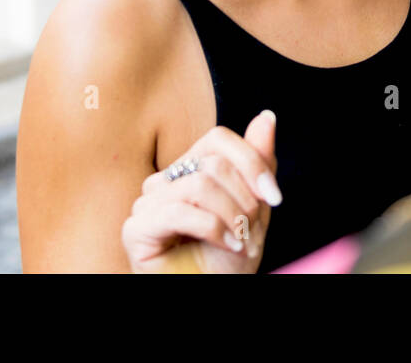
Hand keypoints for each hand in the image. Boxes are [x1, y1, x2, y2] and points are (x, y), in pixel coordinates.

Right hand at [122, 110, 280, 273]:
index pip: (217, 139)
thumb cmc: (228, 262)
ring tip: (239, 242)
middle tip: (251, 231)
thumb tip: (267, 116)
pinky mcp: (136, 229)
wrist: (213, 295)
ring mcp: (147, 204)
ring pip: (199, 184)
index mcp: (190, 171)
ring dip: (232, 217)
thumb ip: (257, 162)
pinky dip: (212, 229)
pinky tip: (227, 245)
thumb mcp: (253, 208)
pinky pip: (178, 211)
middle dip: (244, 199)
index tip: (274, 196)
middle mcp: (165, 182)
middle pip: (212, 163)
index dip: (251, 162)